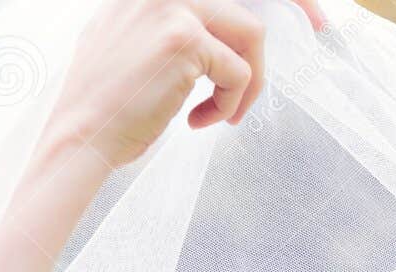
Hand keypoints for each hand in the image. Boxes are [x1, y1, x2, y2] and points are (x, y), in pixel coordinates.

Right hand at [43, 0, 326, 171]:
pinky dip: (229, 106)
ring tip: (221, 115)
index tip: (315, 18)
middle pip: (246, 8)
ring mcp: (173, 7)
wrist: (80, 135)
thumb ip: (162, 30)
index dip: (285, 2)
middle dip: (278, 37)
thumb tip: (206, 43)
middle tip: (270, 79)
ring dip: (247, 83)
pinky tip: (198, 123)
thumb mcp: (126, 48)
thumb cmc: (105, 109)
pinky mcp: (184, 40)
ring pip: (251, 34)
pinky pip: (237, 73)